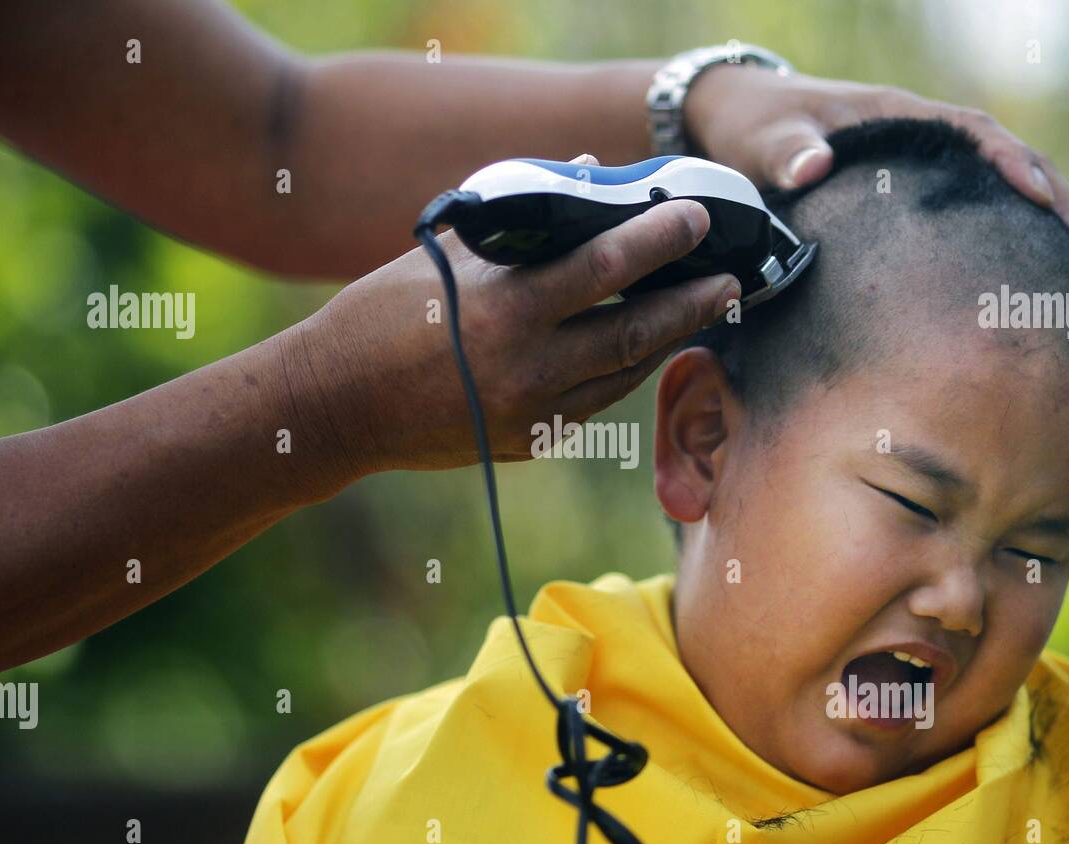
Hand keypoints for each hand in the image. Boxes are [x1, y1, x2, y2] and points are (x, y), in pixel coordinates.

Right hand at [289, 187, 740, 489]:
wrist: (338, 406)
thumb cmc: (382, 316)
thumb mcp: (446, 256)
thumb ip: (521, 222)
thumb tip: (586, 175)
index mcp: (505, 310)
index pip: (604, 266)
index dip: (659, 239)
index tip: (695, 217)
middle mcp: (528, 368)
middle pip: (635, 332)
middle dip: (692, 304)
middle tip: (730, 280)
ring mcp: (533, 414)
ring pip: (625, 376)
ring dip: (669, 341)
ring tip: (702, 312)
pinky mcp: (530, 442)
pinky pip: (596, 405)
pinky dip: (626, 374)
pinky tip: (646, 349)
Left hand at [683, 65, 1068, 267]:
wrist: (739, 128)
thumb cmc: (753, 130)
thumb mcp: (762, 138)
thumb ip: (783, 151)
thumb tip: (814, 165)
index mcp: (899, 118)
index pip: (975, 134)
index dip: (1011, 164)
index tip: (1039, 200)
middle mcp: (922, 141)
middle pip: (1010, 165)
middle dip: (1056, 207)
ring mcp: (922, 172)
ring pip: (999, 197)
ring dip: (1043, 232)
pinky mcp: (912, 203)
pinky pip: (972, 220)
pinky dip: (1006, 247)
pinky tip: (1020, 290)